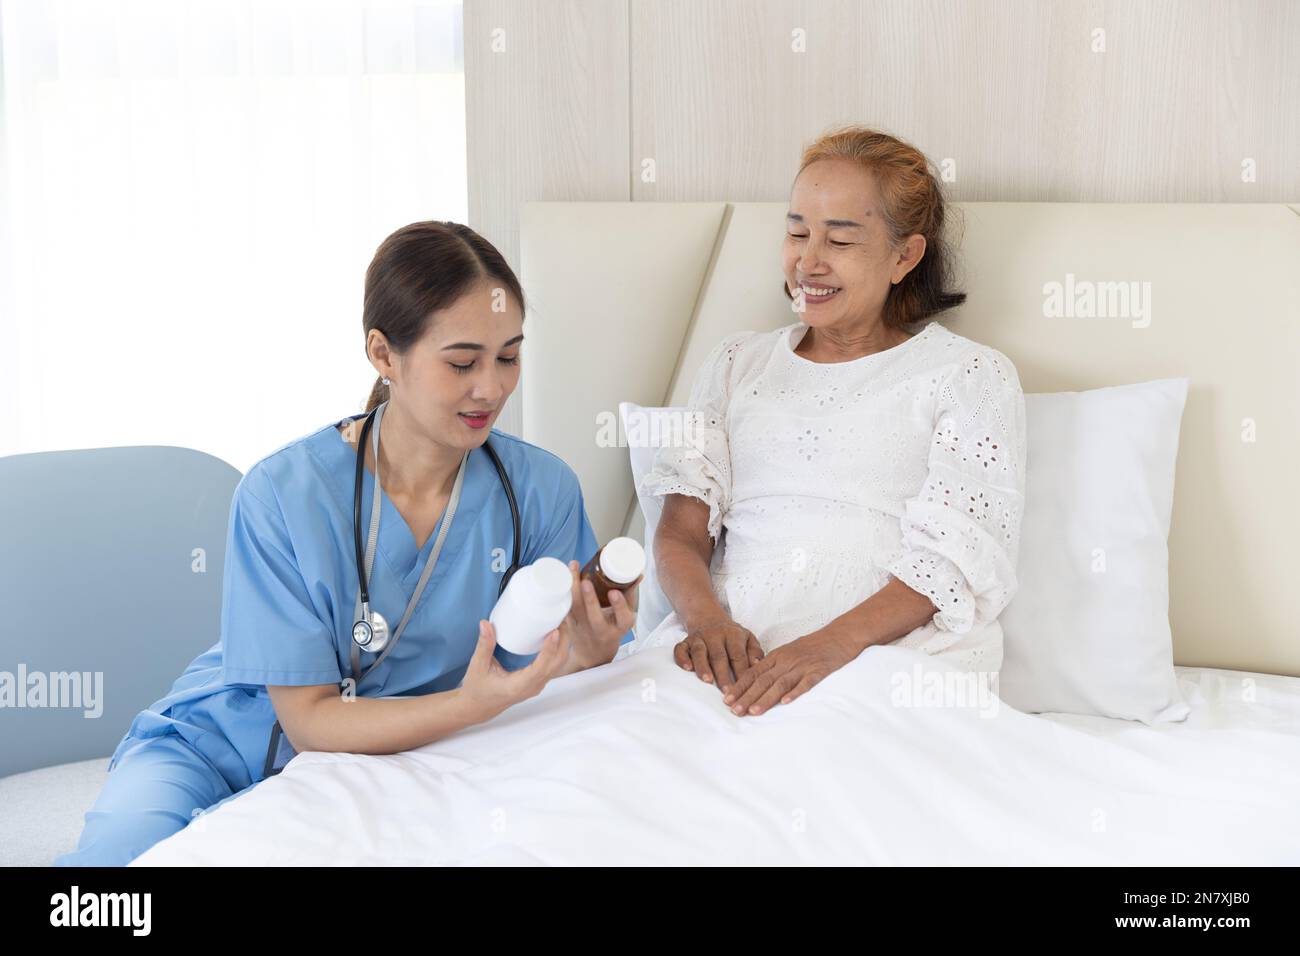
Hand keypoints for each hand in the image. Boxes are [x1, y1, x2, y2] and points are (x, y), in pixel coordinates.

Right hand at [459, 619, 570, 722]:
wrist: (479, 706)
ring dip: (564, 644)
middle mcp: (532, 686)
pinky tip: (556, 635)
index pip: (540, 668)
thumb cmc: (478, 689)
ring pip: (559, 664)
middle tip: (562, 618)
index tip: (555, 632)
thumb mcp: (478, 666)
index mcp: (518, 686)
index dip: (550, 650)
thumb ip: (484, 645)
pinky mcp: (538, 681)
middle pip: (557, 664)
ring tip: (562, 622)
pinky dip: (559, 649)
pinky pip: (555, 665)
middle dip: (563, 641)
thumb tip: (486, 624)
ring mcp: (538, 685)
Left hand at [560, 560, 640, 671]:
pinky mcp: (570, 626)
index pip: (622, 618)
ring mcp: (584, 629)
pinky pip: (565, 609)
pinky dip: (563, 593)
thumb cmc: (612, 630)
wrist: (594, 654)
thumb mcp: (625, 618)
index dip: (618, 605)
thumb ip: (630, 596)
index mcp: (619, 627)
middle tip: (586, 581)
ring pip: (576, 610)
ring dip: (572, 588)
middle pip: (594, 615)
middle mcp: (601, 630)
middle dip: (589, 598)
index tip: (614, 592)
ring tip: (573, 567)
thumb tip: (637, 575)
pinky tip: (562, 576)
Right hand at [673, 618, 762, 693]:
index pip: (738, 655)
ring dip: (703, 666)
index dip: (741, 672)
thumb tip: (757, 665)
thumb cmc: (732, 635)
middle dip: (723, 674)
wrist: (709, 617)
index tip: (745, 689)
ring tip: (707, 680)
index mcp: (733, 635)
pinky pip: (680, 649)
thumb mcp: (748, 638)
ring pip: (699, 652)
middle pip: (719, 656)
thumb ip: (755, 652)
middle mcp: (715, 635)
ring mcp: (699, 638)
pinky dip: (682, 658)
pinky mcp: (685, 641)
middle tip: (726, 692)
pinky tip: (687, 668)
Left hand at [722, 629, 857, 716]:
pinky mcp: (819, 671)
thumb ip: (772, 666)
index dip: (739, 687)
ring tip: (753, 711)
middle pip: (763, 680)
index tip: (726, 701)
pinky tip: (786, 703)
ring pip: (780, 683)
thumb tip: (753, 681)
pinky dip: (795, 693)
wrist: (839, 635)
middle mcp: (786, 660)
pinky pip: (805, 683)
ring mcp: (802, 666)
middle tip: (734, 711)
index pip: (753, 673)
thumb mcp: (788, 652)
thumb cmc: (812, 646)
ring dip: (766, 698)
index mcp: (777, 656)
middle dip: (747, 697)